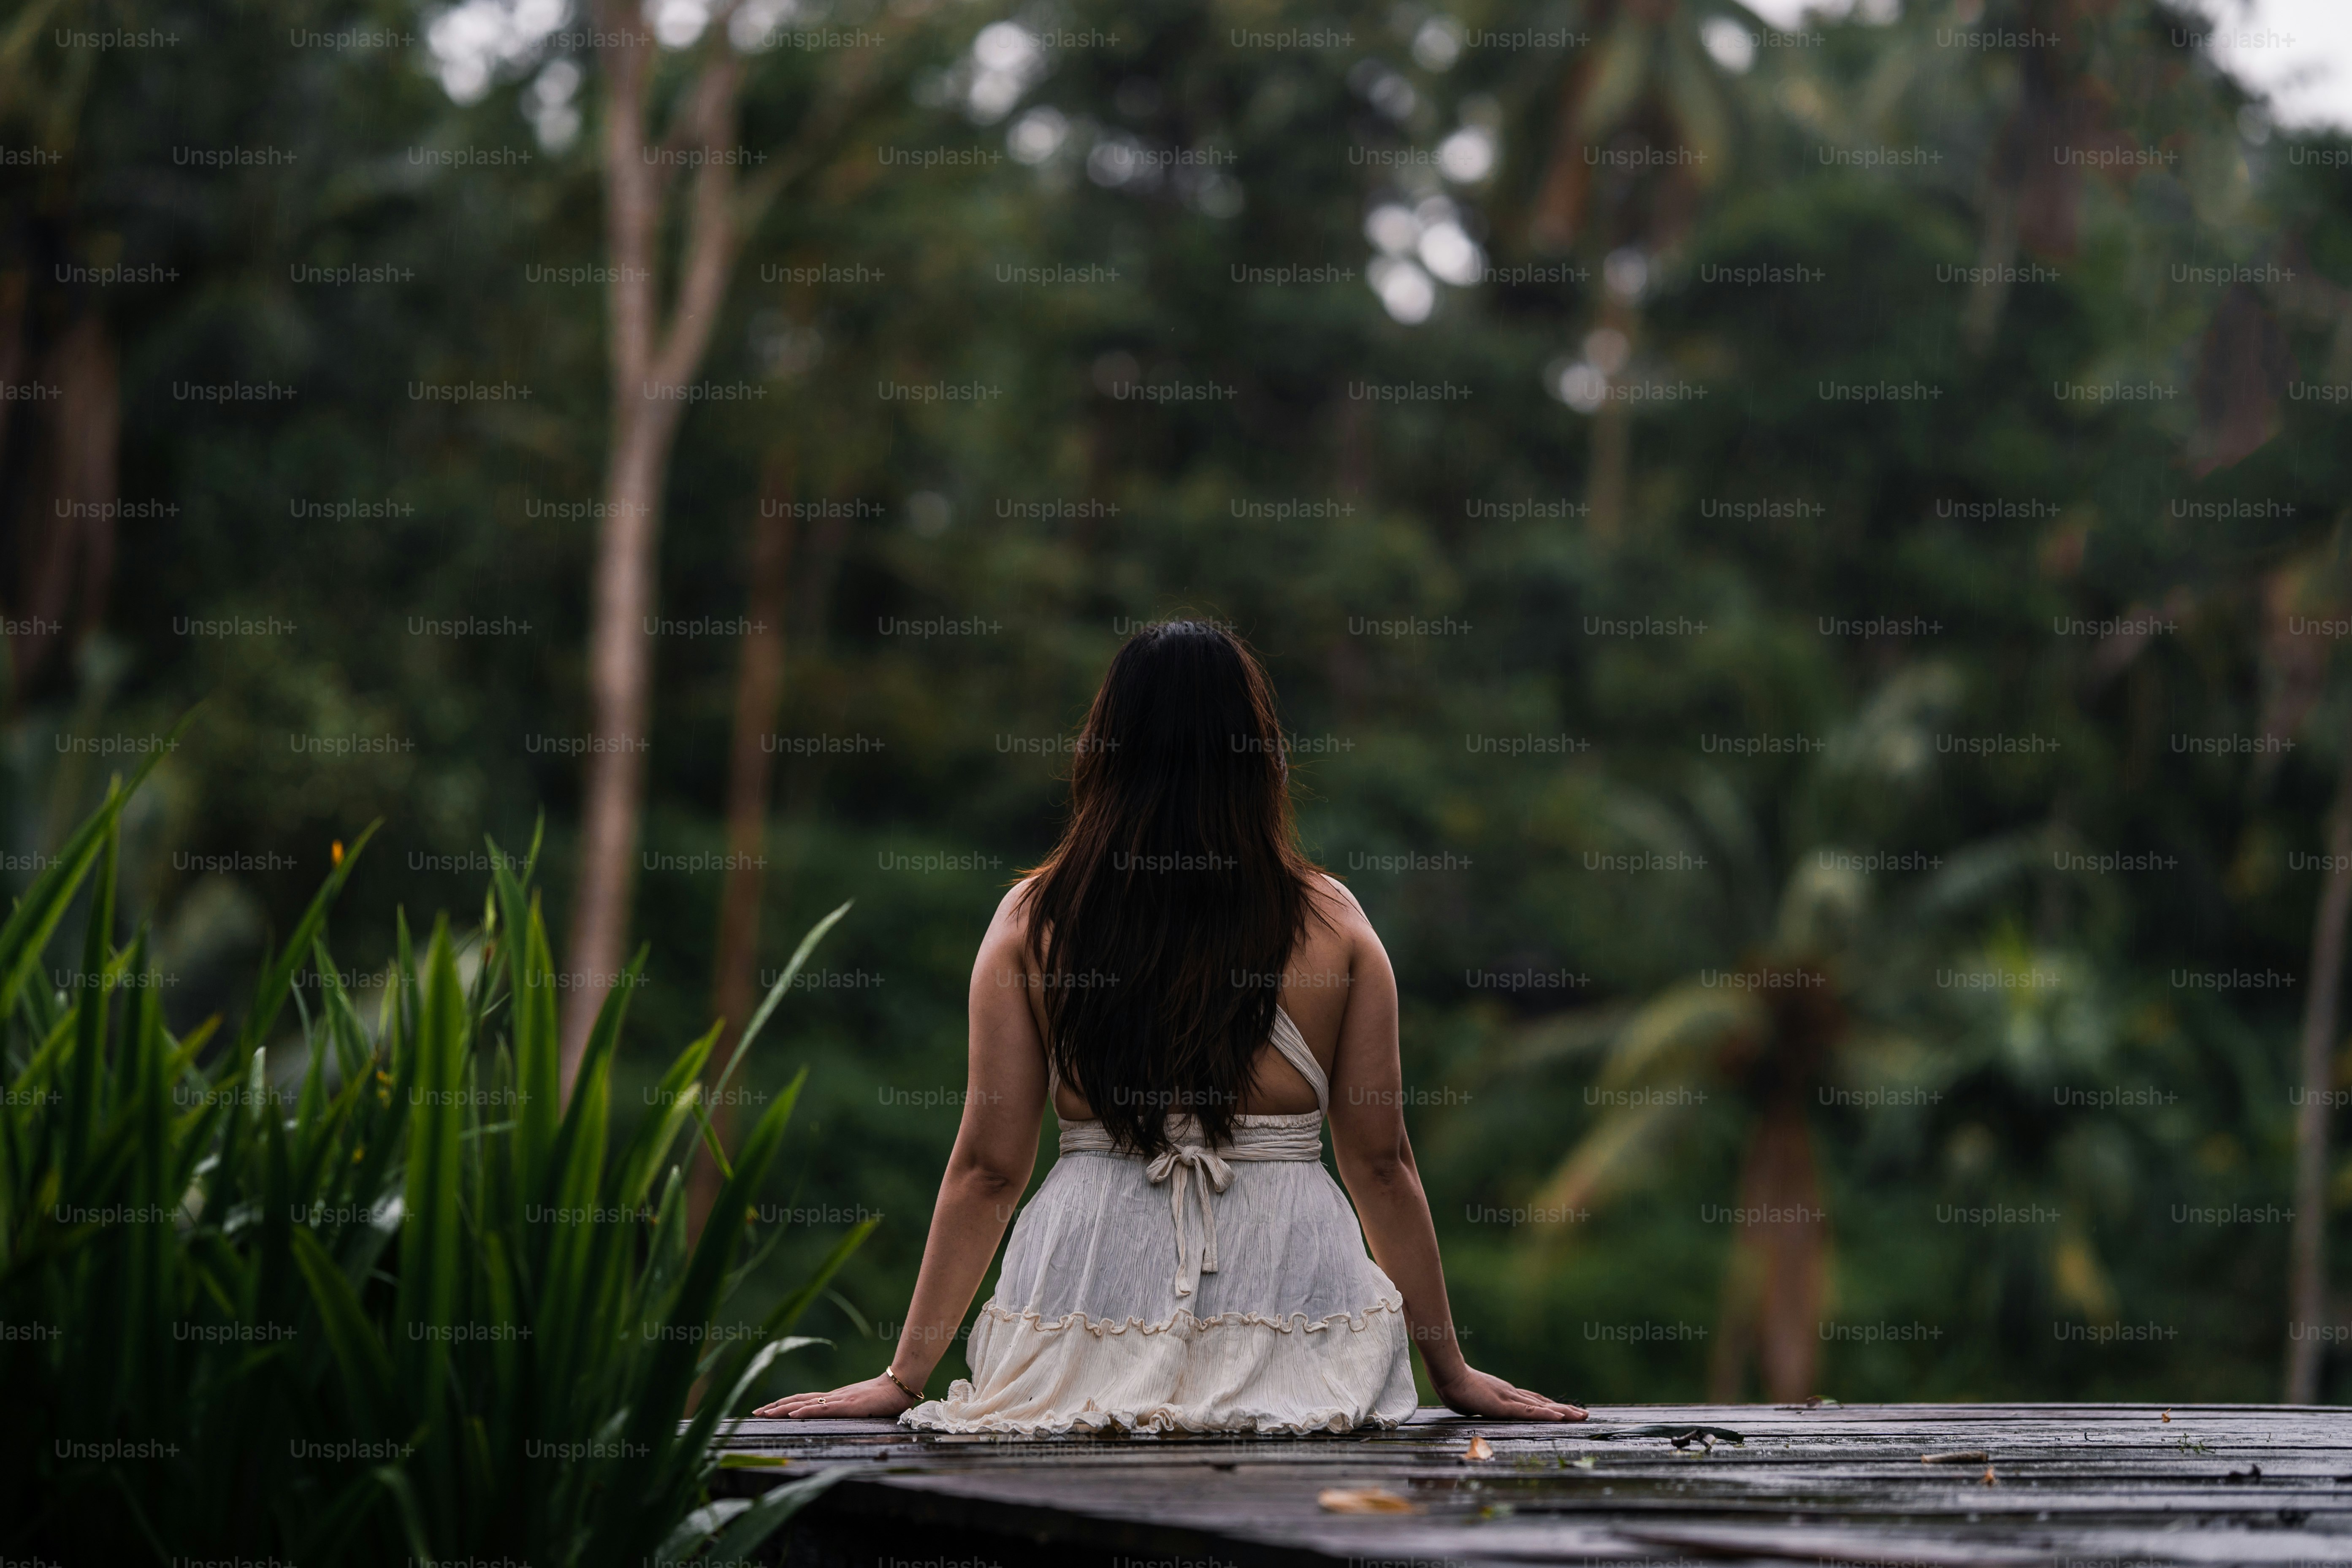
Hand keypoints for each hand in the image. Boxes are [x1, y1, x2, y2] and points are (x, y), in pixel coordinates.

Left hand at [755, 1373, 920, 1419]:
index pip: (803, 1400)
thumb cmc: (886, 1397)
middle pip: (797, 1400)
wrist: (901, 1385)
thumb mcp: (862, 1406)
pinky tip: (793, 1414)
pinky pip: (822, 1408)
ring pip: (805, 1403)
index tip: (765, 1409)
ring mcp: (839, 1400)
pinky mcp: (848, 1406)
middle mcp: (832, 1397)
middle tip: (754, 1412)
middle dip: (775, 1407)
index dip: (784, 1404)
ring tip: (765, 1413)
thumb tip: (839, 1416)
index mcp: (834, 1398)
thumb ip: (850, 1410)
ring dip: (783, 1408)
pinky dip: (805, 1411)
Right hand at [1432, 1364, 1586, 1420]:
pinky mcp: (1504, 1406)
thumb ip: (1481, 1405)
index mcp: (1505, 1394)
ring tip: (1581, 1415)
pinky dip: (1546, 1415)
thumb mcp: (1473, 1401)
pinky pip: (1529, 1412)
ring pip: (1542, 1407)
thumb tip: (1479, 1408)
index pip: (1533, 1401)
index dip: (1550, 1406)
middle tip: (1584, 1414)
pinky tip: (1560, 1417)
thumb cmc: (1454, 1388)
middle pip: (1543, 1403)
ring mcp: (1510, 1399)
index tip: (1564, 1410)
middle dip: (1565, 1409)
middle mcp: (1512, 1394)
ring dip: (1563, 1412)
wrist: (1448, 1376)